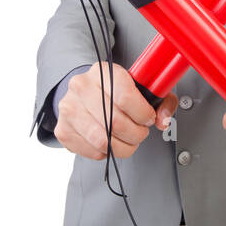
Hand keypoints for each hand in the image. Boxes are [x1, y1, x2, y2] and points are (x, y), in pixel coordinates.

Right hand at [55, 62, 176, 160]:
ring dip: (124, 147)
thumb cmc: (117, 91)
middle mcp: (81, 87)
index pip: (126, 97)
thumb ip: (162, 101)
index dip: (143, 113)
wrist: (85, 93)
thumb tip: (163, 120)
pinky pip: (92, 151)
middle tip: (140, 132)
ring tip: (129, 140)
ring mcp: (69, 109)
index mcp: (104, 72)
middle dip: (136, 134)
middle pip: (115, 122)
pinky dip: (108, 153)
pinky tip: (111, 141)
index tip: (148, 118)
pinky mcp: (63, 130)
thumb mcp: (144, 87)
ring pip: (103, 141)